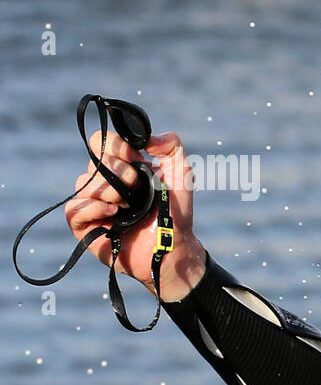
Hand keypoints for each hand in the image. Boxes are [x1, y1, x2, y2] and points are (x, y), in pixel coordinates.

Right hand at [63, 129, 207, 301]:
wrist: (174, 246)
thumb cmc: (176, 211)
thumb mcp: (182, 173)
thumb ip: (172, 145)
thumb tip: (147, 138)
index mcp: (120, 166)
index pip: (100, 141)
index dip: (116, 145)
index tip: (137, 157)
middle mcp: (102, 182)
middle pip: (94, 161)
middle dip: (119, 171)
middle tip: (137, 186)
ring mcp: (92, 203)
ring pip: (83, 183)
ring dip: (111, 191)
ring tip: (129, 205)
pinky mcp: (84, 226)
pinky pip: (75, 208)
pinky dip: (95, 208)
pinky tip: (116, 213)